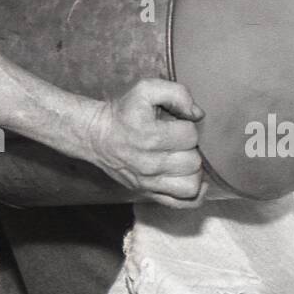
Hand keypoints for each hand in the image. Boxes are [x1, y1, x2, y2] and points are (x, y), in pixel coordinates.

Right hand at [88, 79, 205, 207]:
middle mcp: (150, 164)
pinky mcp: (148, 193)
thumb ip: (177, 93)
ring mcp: (149, 183)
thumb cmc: (123, 113)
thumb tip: (197, 114)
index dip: (187, 126)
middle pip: (193, 161)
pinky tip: (194, 181)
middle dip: (190, 148)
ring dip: (193, 171)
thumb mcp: (146, 89)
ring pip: (191, 185)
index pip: (190, 135)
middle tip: (178, 142)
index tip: (175, 124)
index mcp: (150, 136)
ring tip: (183, 159)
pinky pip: (182, 204)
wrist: (96, 135)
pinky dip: (195, 195)